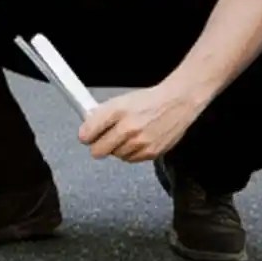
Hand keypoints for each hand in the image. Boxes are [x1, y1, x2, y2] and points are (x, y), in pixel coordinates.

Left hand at [77, 84, 203, 162]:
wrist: (176, 103)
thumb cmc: (148, 101)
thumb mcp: (120, 101)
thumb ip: (101, 115)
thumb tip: (86, 128)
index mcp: (116, 111)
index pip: (88, 132)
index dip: (85, 136)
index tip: (86, 137)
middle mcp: (128, 128)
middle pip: (99, 150)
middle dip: (98, 146)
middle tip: (101, 141)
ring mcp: (140, 142)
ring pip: (115, 155)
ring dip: (116, 149)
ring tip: (125, 137)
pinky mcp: (151, 152)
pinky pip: (130, 159)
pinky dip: (130, 153)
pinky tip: (135, 142)